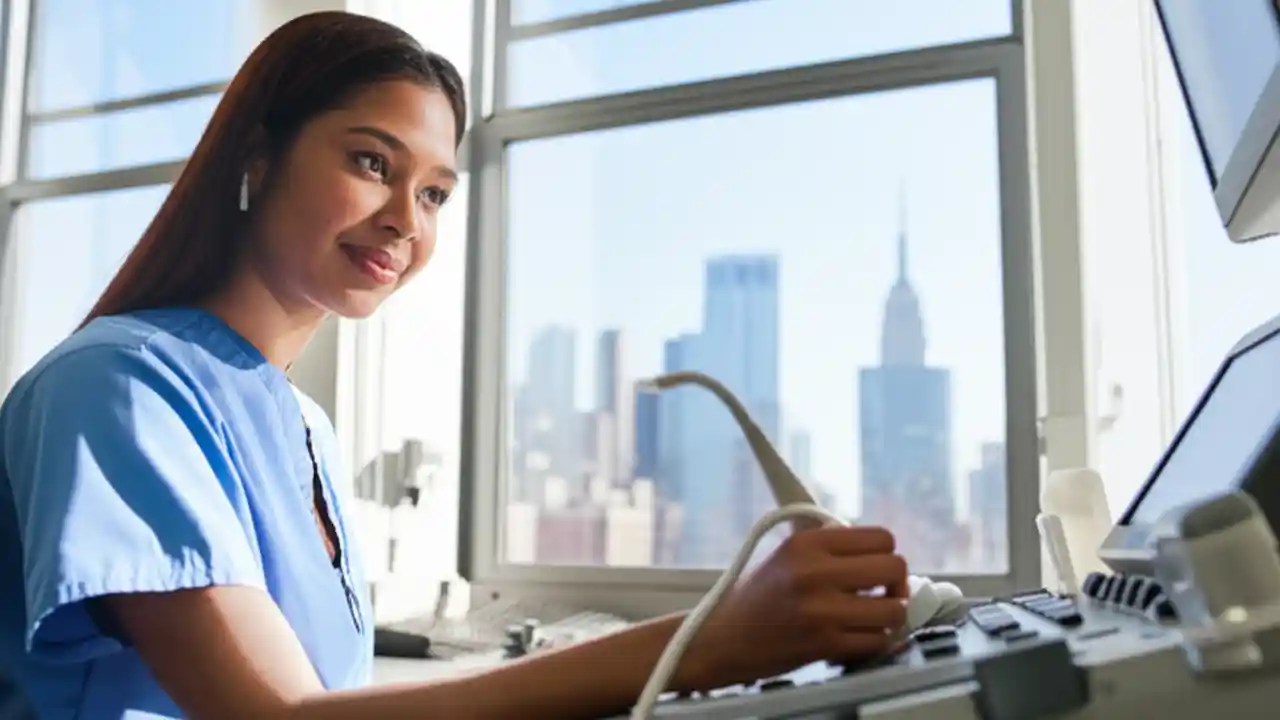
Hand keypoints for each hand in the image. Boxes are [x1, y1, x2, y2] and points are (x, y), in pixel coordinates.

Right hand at [680, 525, 908, 690]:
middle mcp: (815, 573)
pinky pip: (877, 640)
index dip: (885, 552)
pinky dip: (874, 639)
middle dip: (894, 583)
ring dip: (888, 614)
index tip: (875, 566)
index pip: (881, 537)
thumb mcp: (787, 553)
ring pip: (894, 609)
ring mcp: (822, 612)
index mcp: (806, 543)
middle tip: (881, 592)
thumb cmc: (758, 595)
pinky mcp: (825, 645)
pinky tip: (857, 635)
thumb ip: (829, 543)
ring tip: (871, 615)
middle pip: (895, 568)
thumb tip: (878, 545)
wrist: (725, 638)